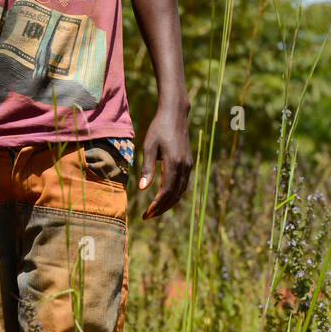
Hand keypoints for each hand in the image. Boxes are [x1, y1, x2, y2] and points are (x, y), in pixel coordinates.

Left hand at [138, 102, 192, 219]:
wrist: (175, 115)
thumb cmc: (158, 128)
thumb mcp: (148, 146)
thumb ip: (147, 168)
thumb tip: (142, 189)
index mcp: (174, 163)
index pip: (166, 191)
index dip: (157, 205)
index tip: (146, 213)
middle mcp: (184, 166)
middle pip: (175, 195)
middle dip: (161, 208)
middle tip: (147, 216)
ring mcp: (188, 165)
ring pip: (180, 192)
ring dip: (168, 203)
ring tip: (154, 211)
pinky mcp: (188, 163)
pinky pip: (183, 184)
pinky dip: (174, 195)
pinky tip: (163, 198)